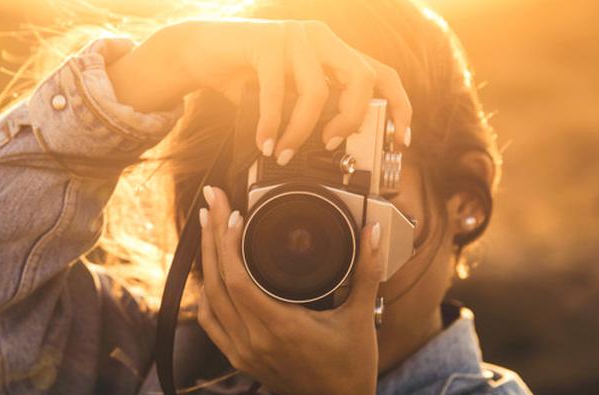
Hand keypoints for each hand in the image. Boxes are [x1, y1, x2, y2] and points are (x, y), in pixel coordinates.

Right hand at [106, 19, 411, 159]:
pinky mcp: (266, 42)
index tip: (402, 139)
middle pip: (360, 78)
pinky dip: (272, 125)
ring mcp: (294, 36)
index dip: (399, 106)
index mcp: (331, 50)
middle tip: (331, 145)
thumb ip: (310, 109)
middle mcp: (319, 37)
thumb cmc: (243, 76)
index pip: (381, 73)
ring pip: (316, 91)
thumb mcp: (285, 95)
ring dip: (301, 131)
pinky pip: (277, 92)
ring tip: (286, 154)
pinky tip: (264, 143)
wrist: (196, 51)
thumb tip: (331, 146)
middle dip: (351, 119)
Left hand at [196, 185, 383, 394]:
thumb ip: (367, 271)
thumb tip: (372, 232)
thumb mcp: (361, 316)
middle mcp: (253, 341)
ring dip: (206, 261)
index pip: (237, 280)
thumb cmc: (351, 365)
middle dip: (212, 237)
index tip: (235, 214)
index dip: (229, 244)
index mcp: (280, 329)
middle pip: (216, 282)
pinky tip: (210, 269)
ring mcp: (241, 351)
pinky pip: (210, 320)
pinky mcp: (237, 358)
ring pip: (208, 300)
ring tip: (208, 226)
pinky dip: (207, 292)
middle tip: (211, 202)